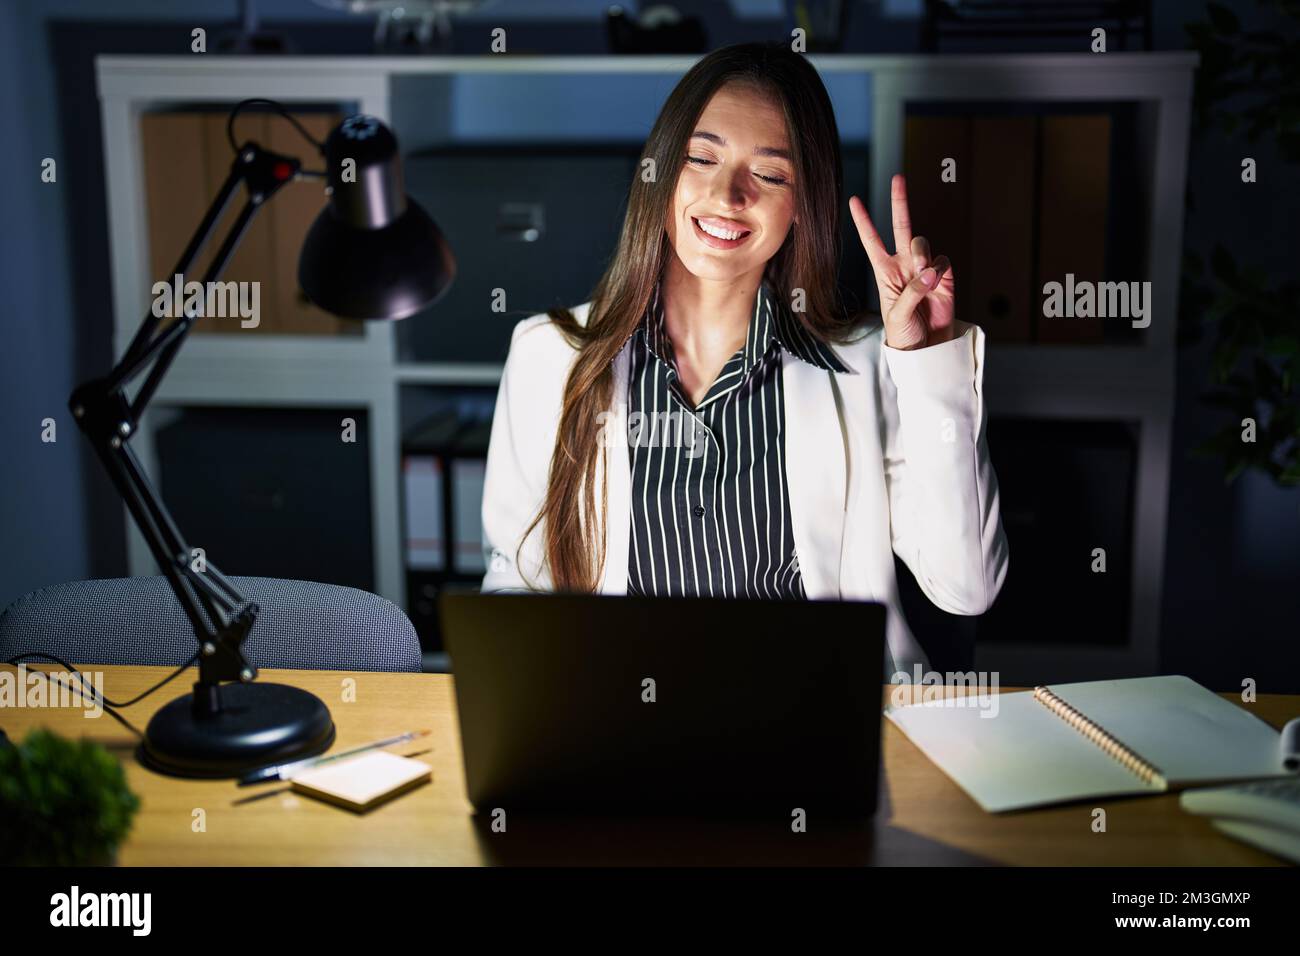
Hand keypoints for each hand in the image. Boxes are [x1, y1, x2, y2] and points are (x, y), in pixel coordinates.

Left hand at [848, 174, 956, 350]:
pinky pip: (942, 260)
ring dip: (921, 256)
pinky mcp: (944, 276)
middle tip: (897, 178)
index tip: (854, 201)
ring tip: (922, 278)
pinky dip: (938, 270)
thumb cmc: (904, 334)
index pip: (872, 241)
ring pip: (923, 243)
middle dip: (899, 202)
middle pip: (901, 226)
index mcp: (884, 272)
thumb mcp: (898, 315)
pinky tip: (936, 284)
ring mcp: (924, 268)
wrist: (927, 347)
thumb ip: (911, 292)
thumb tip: (928, 273)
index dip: (864, 222)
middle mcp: (904, 264)